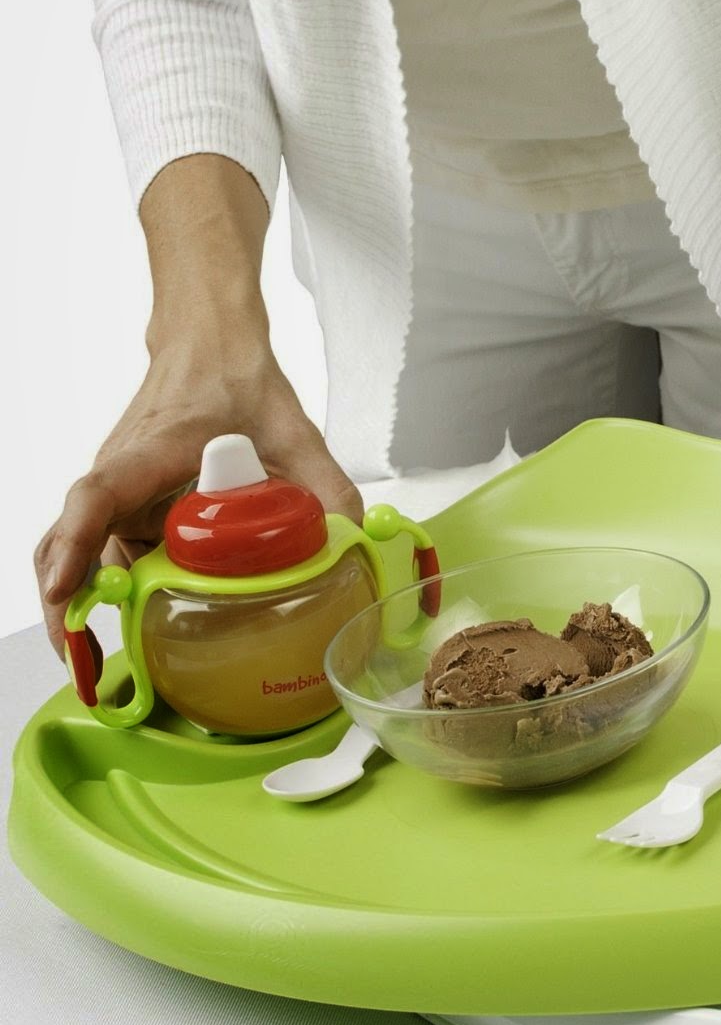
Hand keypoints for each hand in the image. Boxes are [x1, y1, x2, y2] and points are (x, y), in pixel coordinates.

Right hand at [34, 344, 361, 657]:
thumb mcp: (298, 435)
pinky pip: (112, 554)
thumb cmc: (238, 383)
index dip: (76, 545)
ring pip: (93, 557)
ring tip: (110, 675)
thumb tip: (350, 548)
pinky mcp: (130, 508)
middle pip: (77, 546)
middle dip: (71, 610)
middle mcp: (121, 476)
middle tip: (88, 672)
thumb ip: (331, 490)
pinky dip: (118, 594)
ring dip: (92, 610)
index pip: (97, 497)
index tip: (66, 593)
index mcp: (150, 453)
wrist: (211, 349)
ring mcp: (121, 495)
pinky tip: (146, 632)